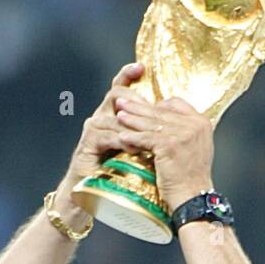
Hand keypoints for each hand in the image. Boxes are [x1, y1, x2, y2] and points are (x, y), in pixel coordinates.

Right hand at [52, 61, 145, 223]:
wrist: (92, 197)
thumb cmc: (117, 175)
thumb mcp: (137, 151)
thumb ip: (149, 135)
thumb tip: (176, 124)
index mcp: (114, 116)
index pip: (121, 89)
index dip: (128, 75)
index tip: (141, 66)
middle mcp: (102, 118)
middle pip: (116, 95)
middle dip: (132, 97)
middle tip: (148, 104)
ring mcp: (93, 129)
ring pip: (113, 116)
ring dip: (132, 124)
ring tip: (148, 131)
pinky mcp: (88, 144)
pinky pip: (106, 135)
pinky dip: (121, 140)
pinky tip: (134, 146)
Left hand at [114, 94, 213, 211]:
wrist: (193, 197)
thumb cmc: (191, 178)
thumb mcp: (195, 148)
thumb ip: (184, 132)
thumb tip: (164, 122)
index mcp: (201, 123)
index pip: (176, 104)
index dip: (158, 104)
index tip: (144, 105)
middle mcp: (194, 125)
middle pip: (161, 111)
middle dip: (139, 107)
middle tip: (122, 102)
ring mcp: (183, 134)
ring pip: (151, 123)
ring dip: (132, 119)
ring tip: (119, 116)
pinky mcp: (169, 145)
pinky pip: (146, 138)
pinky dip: (132, 137)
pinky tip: (122, 136)